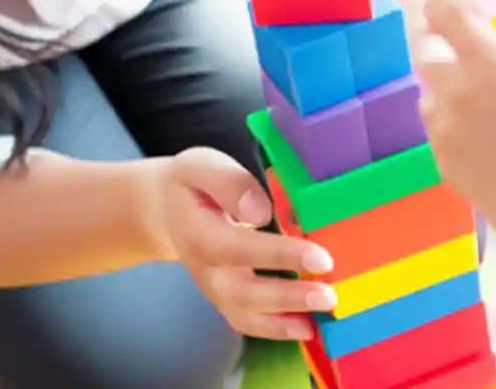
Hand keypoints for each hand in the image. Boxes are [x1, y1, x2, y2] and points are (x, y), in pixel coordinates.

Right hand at [155, 147, 336, 339]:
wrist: (166, 209)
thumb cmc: (191, 184)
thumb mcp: (201, 166)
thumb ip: (228, 183)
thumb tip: (261, 212)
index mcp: (199, 234)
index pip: (240, 250)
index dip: (280, 256)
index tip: (320, 258)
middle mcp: (206, 270)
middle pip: (244, 293)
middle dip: (288, 297)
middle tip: (329, 296)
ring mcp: (215, 290)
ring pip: (247, 315)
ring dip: (286, 320)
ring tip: (324, 314)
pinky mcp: (226, 300)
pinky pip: (249, 323)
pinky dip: (278, 330)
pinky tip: (309, 327)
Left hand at [413, 0, 495, 233]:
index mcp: (484, 56)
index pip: (440, 8)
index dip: (451, 4)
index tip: (474, 12)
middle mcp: (452, 86)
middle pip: (427, 48)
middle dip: (448, 47)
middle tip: (482, 61)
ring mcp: (441, 124)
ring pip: (431, 89)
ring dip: (452, 88)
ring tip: (494, 107)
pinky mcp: (440, 157)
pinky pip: (438, 127)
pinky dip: (456, 124)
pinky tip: (492, 141)